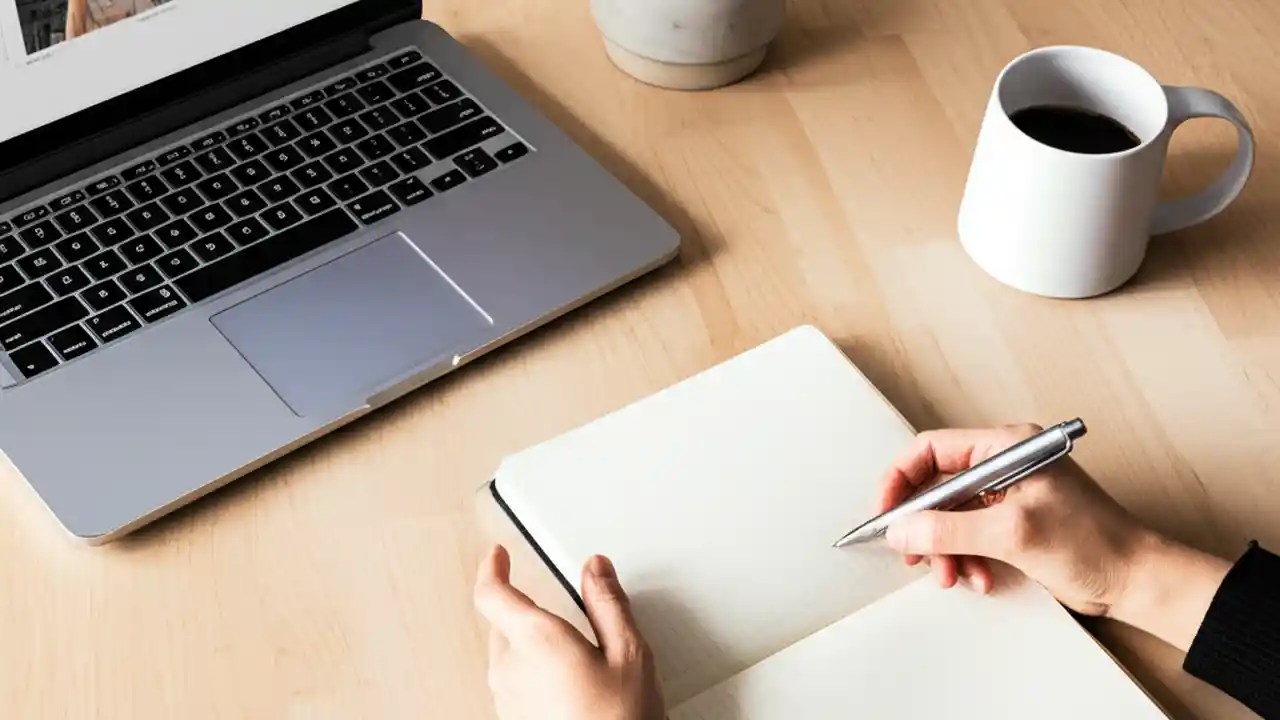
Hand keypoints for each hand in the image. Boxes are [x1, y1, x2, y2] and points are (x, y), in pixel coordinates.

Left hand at [473, 545, 665, 719]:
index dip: (491, 568)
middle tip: (554, 611)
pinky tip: (565, 687)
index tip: (497, 555)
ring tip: (569, 657)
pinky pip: (513, 685)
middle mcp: (510, 668)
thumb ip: (608, 603)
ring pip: (507, 657)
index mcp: (536, 640)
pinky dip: (532, 676)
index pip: (492, 593)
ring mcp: (507, 700)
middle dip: (522, 611)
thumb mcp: (630, 654)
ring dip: (528, 647)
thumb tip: (596, 569)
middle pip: (501, 625)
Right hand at [879, 425, 1230, 649]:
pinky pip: (970, 536)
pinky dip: (966, 558)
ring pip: (950, 516)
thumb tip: (901, 530)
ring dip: (945, 549)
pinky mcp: (1014, 524)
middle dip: (923, 524)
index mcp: (1005, 447)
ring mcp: (1009, 495)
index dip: (901, 480)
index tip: (886, 513)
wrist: (1136, 580)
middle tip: (913, 552)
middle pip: (937, 486)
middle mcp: (1004, 465)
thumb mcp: (1011, 534)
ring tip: (953, 574)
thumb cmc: (1095, 544)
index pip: (931, 449)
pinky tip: (979, 577)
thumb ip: (948, 530)